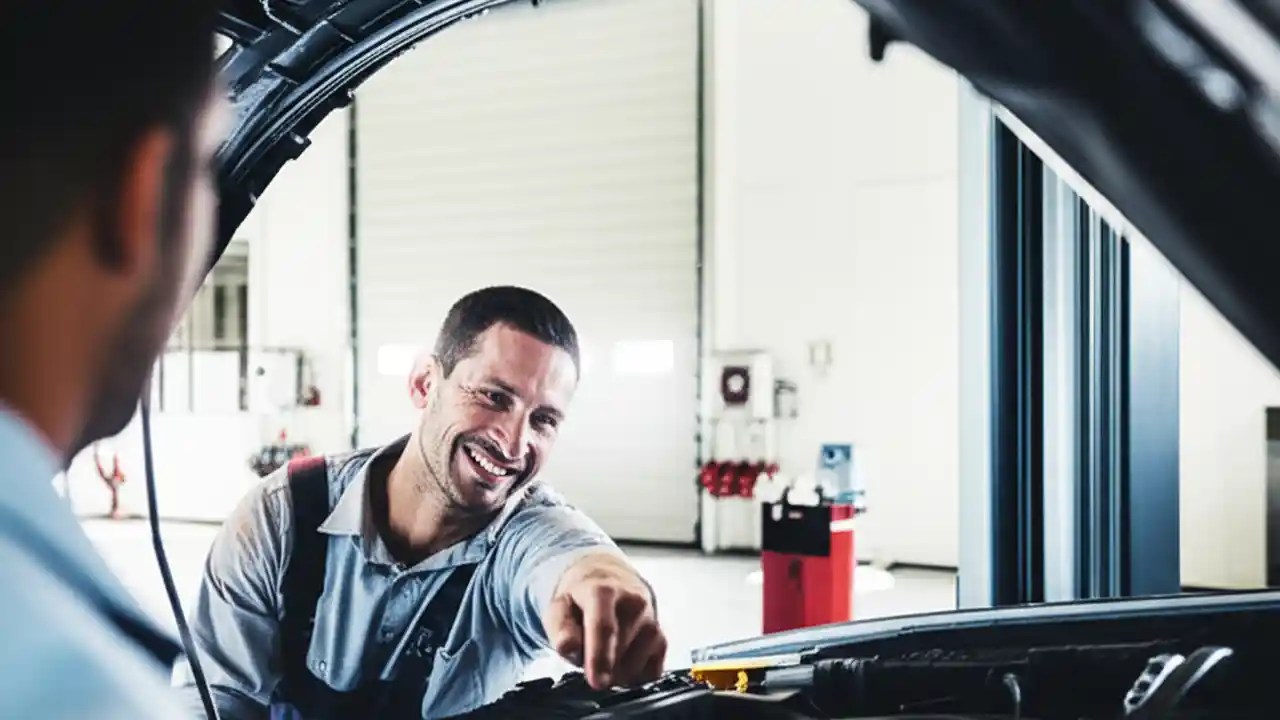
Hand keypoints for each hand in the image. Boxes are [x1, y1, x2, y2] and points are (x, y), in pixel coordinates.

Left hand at [544, 552, 665, 688]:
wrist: (610, 583)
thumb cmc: (581, 600)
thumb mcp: (560, 607)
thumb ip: (561, 628)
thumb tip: (568, 647)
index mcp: (604, 591)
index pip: (604, 627)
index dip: (599, 657)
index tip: (596, 682)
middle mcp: (634, 603)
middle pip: (618, 653)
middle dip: (598, 666)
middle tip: (586, 652)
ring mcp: (652, 622)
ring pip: (633, 668)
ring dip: (614, 672)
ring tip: (604, 652)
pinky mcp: (662, 641)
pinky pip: (648, 674)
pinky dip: (631, 676)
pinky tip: (620, 659)